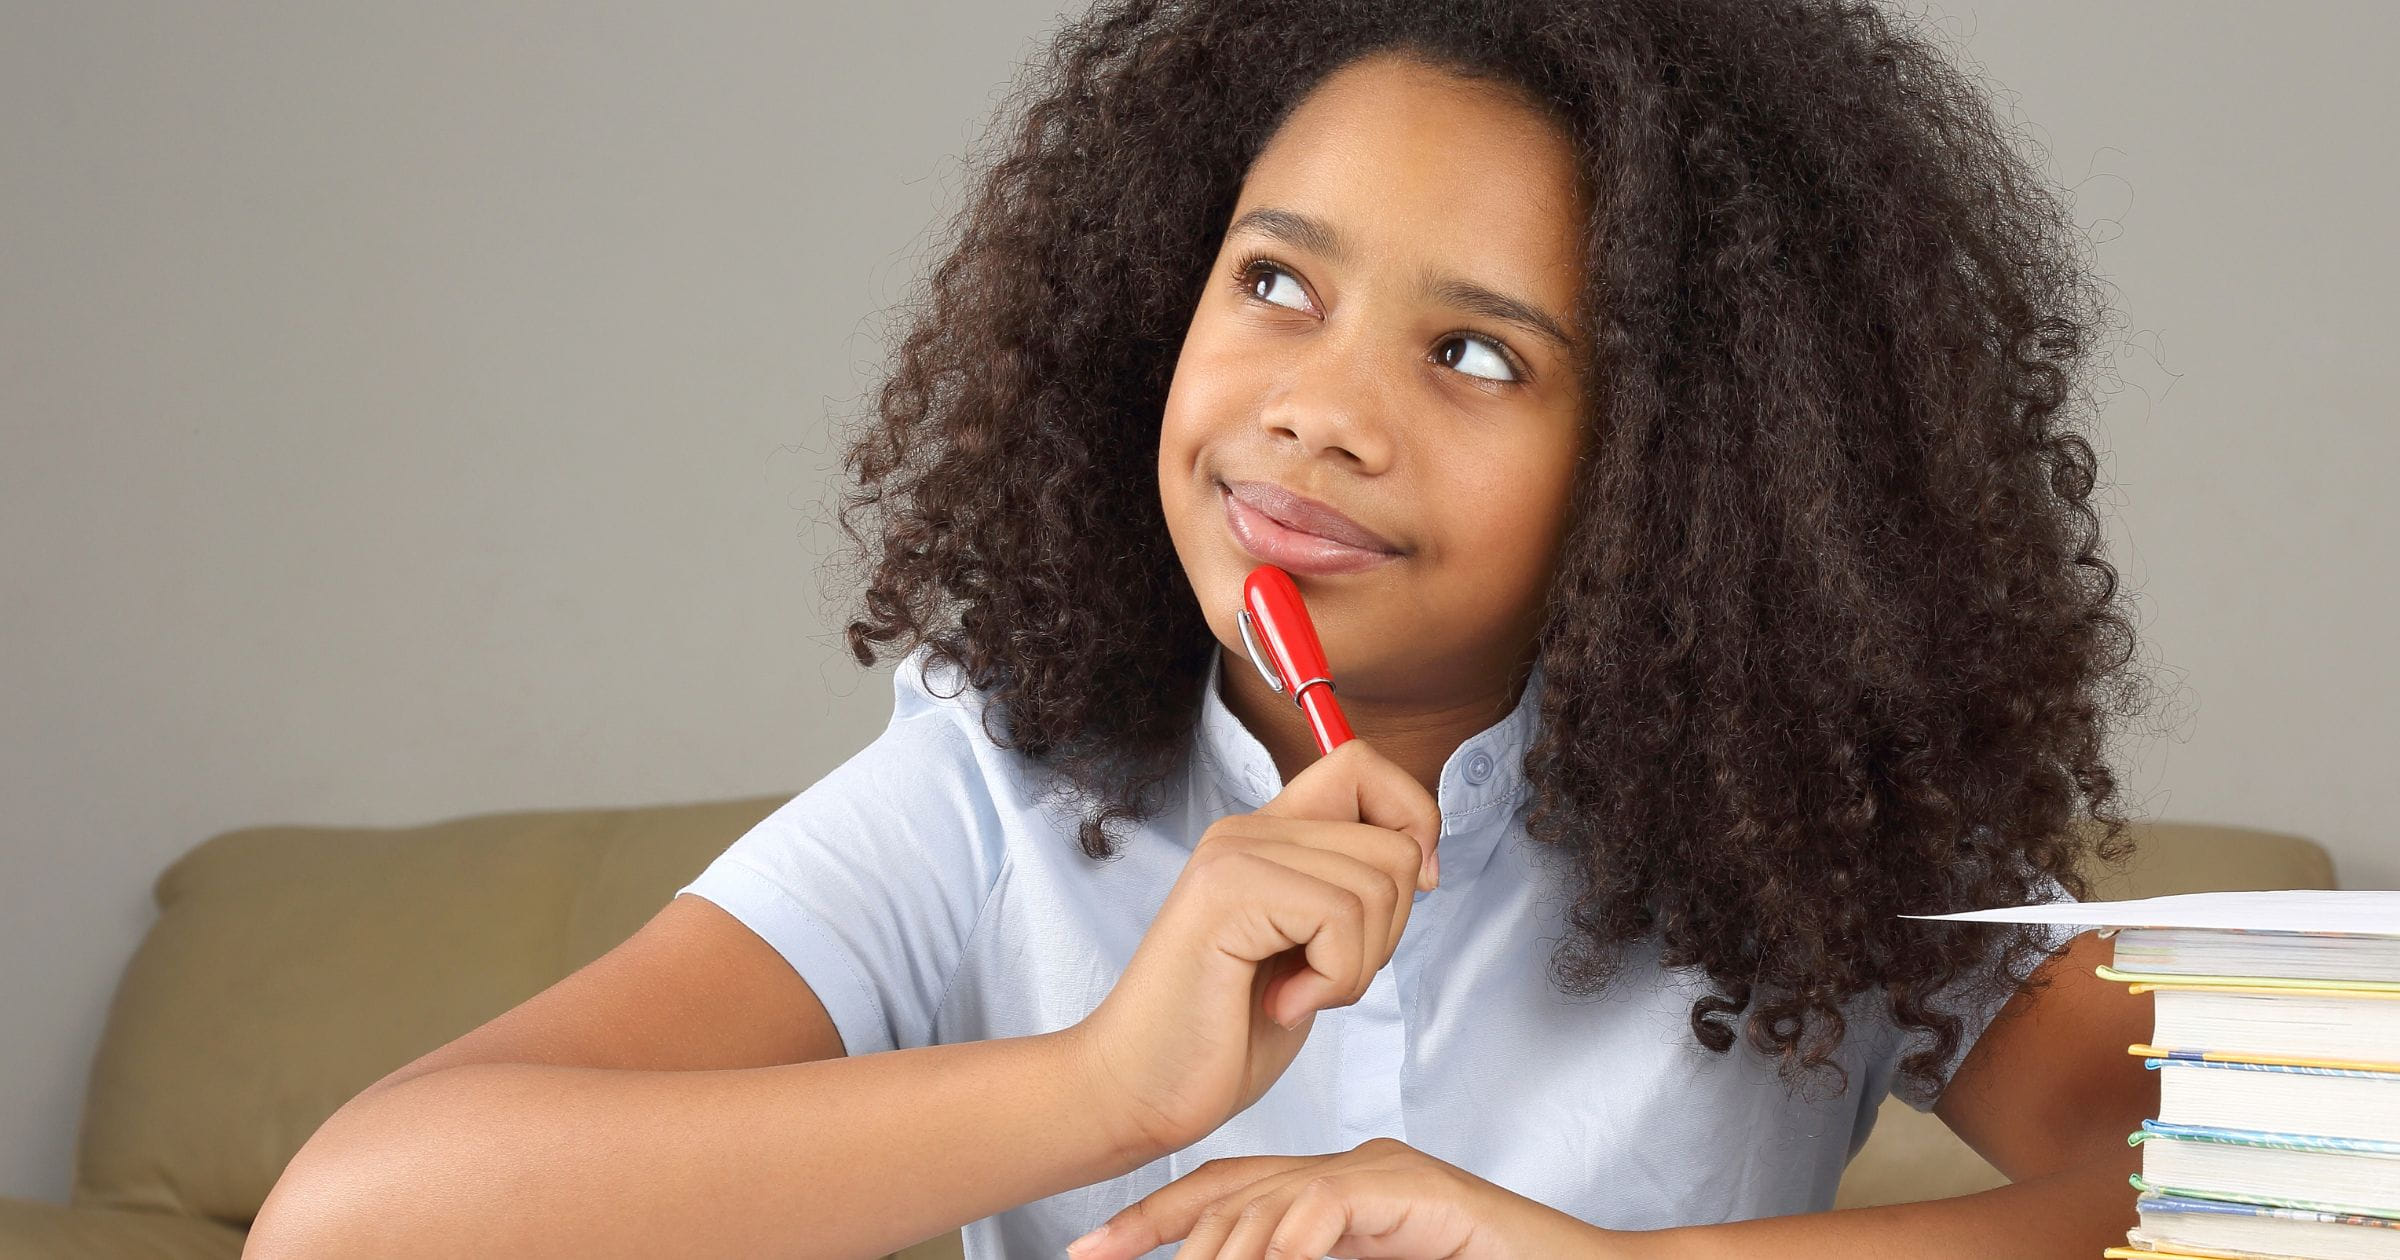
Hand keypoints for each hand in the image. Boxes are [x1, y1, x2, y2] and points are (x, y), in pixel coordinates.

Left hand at [1062, 1137, 1609, 1259]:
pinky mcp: (1422, 1193)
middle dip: (1155, 1222)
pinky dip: (1285, 1241)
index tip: (1094, 1249)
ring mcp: (1391, 1175)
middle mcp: (1358, 1169)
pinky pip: (1329, 1209)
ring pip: (1272, 1198)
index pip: (1234, 1189)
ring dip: (1214, 1245)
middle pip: (1235, 1186)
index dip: (1159, 1216)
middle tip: (1092, 1254)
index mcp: (1343, 1191)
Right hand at [1074, 739, 1442, 1158]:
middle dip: (1388, 932)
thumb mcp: (1308, 952)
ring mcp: (1234, 855)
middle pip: (1394, 845)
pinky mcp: (1228, 892)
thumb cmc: (1223, 1033)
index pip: (1362, 765)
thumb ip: (1347, 895)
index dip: (1412, 820)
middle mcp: (1248, 830)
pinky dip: (1333, 980)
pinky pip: (1340, 918)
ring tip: (1295, 994)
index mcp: (1267, 836)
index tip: (1409, 891)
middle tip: (1322, 977)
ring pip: (1377, 885)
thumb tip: (1422, 861)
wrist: (1138, 1089)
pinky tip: (1282, 1005)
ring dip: (1356, 966)